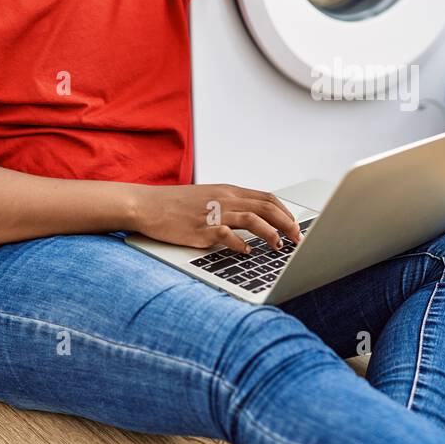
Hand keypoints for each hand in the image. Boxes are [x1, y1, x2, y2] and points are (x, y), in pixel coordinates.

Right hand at [134, 184, 303, 253]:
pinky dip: (240, 244)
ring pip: (252, 219)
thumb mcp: (210, 198)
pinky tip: (247, 252)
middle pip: (266, 208)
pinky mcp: (201, 229)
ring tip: (278, 247)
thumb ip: (232, 205)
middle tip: (296, 240)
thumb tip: (256, 218)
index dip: (286, 213)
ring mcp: (213, 213)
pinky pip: (226, 235)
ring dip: (270, 234)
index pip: (268, 198)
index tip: (295, 227)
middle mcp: (225, 199)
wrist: (148, 205)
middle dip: (287, 224)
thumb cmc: (178, 205)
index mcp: (229, 191)